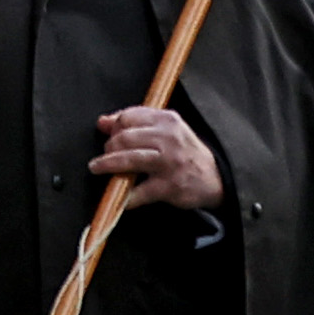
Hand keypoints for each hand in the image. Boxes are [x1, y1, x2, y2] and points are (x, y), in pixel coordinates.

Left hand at [91, 105, 220, 210]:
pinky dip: (125, 196)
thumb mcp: (166, 129)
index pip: (128, 117)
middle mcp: (168, 138)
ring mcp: (169, 162)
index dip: (114, 127)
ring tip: (97, 168)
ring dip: (106, 166)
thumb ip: (136, 122)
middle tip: (104, 156)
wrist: (216, 177)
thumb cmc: (185, 152)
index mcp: (167, 120)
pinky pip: (138, 192)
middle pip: (124, 138)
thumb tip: (102, 122)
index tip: (110, 136)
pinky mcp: (169, 186)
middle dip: (108, 148)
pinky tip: (120, 196)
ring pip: (128, 160)